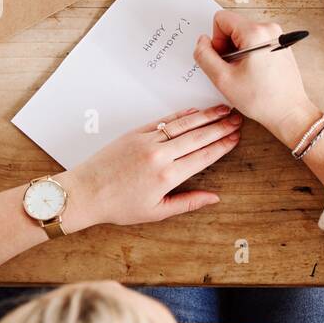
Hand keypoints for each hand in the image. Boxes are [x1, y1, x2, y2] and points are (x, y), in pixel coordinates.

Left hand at [57, 105, 240, 230]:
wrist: (86, 192)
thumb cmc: (119, 206)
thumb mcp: (157, 212)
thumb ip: (188, 203)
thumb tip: (214, 198)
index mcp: (168, 176)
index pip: (204, 156)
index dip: (223, 145)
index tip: (236, 137)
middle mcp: (160, 155)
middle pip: (198, 136)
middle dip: (220, 126)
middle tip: (237, 119)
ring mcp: (147, 140)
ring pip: (183, 124)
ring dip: (206, 116)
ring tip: (223, 110)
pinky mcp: (135, 133)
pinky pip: (164, 121)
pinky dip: (182, 115)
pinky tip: (195, 111)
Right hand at [193, 10, 318, 145]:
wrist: (290, 112)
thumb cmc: (262, 99)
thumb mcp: (223, 79)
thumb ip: (204, 56)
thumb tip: (202, 41)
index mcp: (256, 32)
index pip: (221, 19)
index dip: (216, 40)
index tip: (224, 59)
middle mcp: (269, 29)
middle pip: (233, 25)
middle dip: (227, 46)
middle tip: (234, 69)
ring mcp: (278, 36)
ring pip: (244, 34)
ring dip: (238, 52)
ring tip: (245, 72)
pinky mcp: (281, 44)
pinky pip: (256, 41)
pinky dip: (250, 54)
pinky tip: (255, 72)